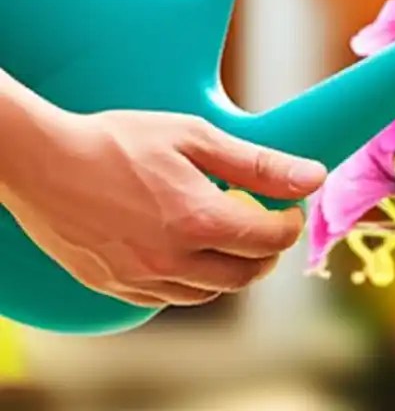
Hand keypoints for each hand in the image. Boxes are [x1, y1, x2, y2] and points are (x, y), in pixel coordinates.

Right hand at [0, 108, 324, 307]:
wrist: (41, 161)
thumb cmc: (118, 141)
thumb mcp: (195, 138)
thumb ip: (258, 164)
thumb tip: (312, 177)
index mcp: (199, 221)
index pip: (270, 240)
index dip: (288, 223)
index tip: (286, 206)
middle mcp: (172, 259)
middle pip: (247, 275)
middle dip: (266, 251)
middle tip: (262, 223)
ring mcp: (141, 278)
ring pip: (210, 291)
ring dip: (230, 268)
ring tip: (223, 233)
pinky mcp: (115, 287)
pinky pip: (170, 297)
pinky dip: (189, 279)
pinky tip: (184, 248)